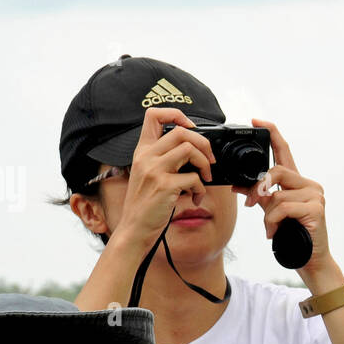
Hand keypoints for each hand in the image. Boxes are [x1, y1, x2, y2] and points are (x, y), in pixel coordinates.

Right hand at [118, 107, 216, 246]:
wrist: (134, 229)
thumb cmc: (145, 204)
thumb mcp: (147, 174)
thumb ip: (162, 159)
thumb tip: (193, 151)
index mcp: (142, 151)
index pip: (153, 114)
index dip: (176, 114)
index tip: (191, 127)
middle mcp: (146, 157)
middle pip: (181, 132)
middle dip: (203, 143)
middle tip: (209, 160)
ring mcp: (155, 171)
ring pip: (190, 149)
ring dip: (205, 164)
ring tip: (205, 178)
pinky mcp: (165, 187)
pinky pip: (194, 178)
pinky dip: (201, 189)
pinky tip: (195, 197)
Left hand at [238, 118, 336, 286]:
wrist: (310, 261)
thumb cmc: (293, 237)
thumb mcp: (271, 213)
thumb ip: (258, 196)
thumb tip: (236, 185)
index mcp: (298, 183)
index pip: (284, 151)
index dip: (272, 134)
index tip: (256, 120)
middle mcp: (309, 185)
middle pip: (278, 171)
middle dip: (259, 188)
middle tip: (249, 203)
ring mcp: (315, 196)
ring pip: (278, 194)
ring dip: (267, 214)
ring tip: (271, 228)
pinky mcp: (316, 209)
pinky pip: (283, 208)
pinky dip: (272, 222)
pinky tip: (273, 233)